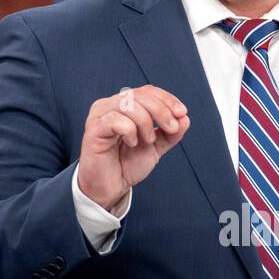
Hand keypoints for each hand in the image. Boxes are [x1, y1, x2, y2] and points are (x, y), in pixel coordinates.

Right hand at [78, 85, 189, 211]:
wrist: (110, 188)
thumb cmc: (126, 164)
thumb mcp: (156, 147)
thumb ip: (170, 134)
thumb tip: (185, 118)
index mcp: (124, 106)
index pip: (147, 91)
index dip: (167, 99)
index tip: (182, 113)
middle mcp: (109, 105)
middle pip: (139, 95)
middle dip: (161, 111)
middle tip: (171, 129)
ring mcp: (99, 116)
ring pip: (128, 104)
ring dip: (145, 123)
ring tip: (148, 141)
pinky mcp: (93, 129)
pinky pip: (115, 120)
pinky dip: (130, 131)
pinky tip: (131, 143)